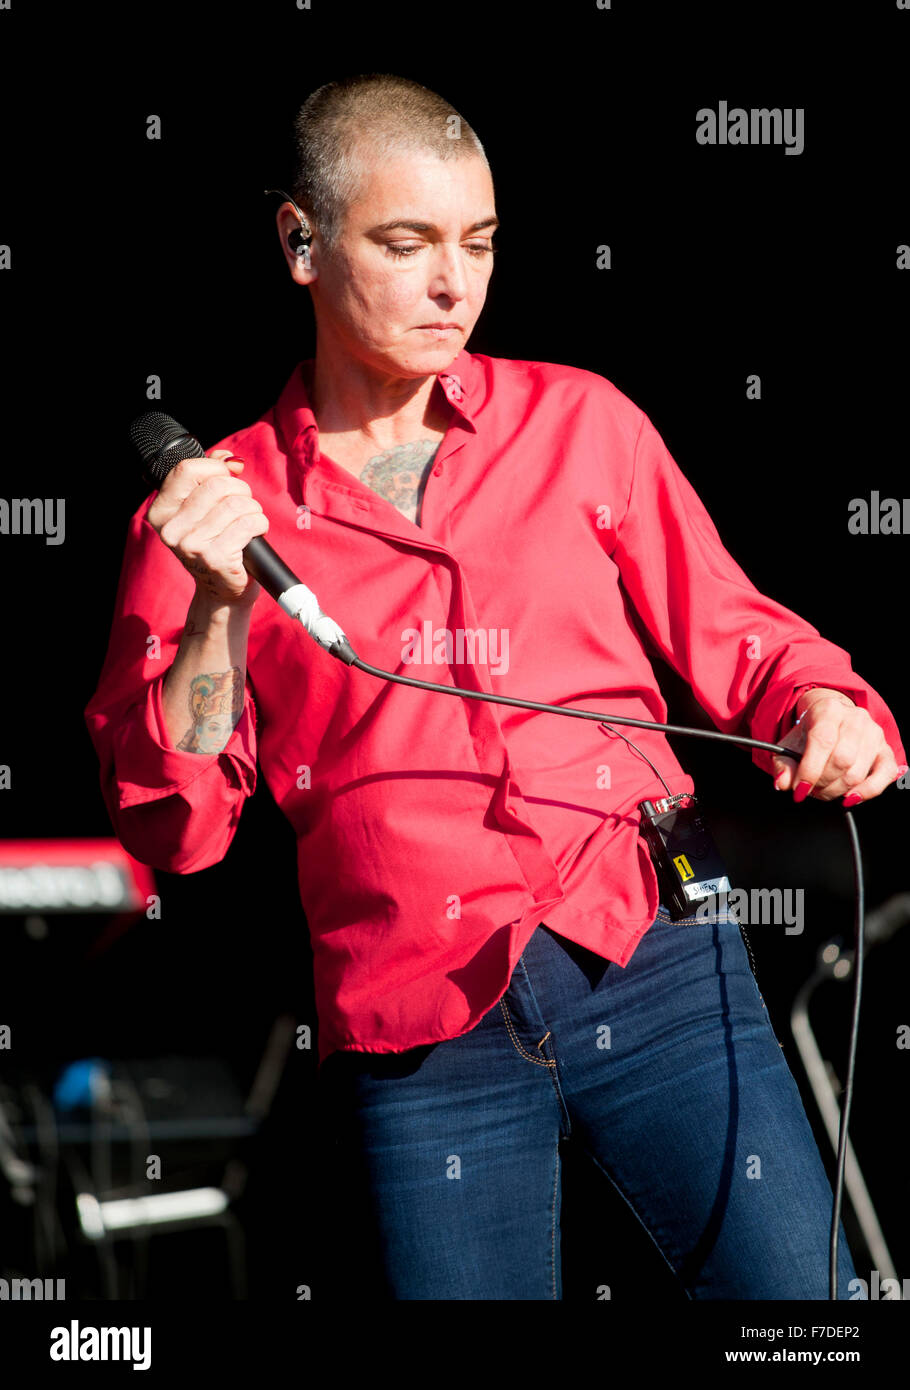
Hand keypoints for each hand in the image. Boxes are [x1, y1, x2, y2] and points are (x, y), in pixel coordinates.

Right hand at [146, 449, 267, 605]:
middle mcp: (171, 529)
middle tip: (244, 506)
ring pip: (236, 504)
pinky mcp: (215, 558)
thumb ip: (212, 477)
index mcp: (161, 512)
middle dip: (241, 491)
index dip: (216, 467)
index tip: (230, 477)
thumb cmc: (216, 543)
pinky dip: (260, 524)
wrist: (222, 590)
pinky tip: (255, 533)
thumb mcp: (205, 509)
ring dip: (252, 510)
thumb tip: (230, 458)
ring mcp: (191, 545)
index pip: (187, 470)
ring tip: (249, 522)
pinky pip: (248, 524)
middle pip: (217, 485)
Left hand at [771, 689, 902, 807]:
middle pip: (842, 760)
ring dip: (837, 790)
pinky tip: (849, 798)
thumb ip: (783, 765)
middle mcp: (856, 719)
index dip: (810, 770)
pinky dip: (866, 792)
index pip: (822, 742)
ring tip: (823, 790)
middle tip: (811, 790)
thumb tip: (783, 783)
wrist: (831, 721)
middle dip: (823, 783)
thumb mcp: (789, 745)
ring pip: (858, 772)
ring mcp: (874, 734)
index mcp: (828, 710)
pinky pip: (884, 776)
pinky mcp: (886, 751)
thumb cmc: (810, 734)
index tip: (799, 789)